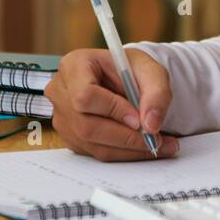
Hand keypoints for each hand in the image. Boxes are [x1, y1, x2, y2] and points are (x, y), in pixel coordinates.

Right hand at [45, 47, 178, 160]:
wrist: (125, 78)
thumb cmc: (133, 70)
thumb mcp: (151, 70)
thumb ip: (156, 93)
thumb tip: (151, 125)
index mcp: (74, 65)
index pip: (84, 95)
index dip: (112, 110)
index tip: (139, 119)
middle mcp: (61, 92)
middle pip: (86, 126)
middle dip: (125, 137)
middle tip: (155, 139)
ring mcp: (62, 117)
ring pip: (91, 144)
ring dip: (128, 150)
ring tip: (158, 145)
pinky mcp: (71, 136)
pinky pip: (94, 153)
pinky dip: (123, 153)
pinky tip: (143, 147)